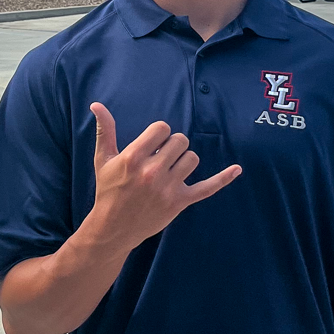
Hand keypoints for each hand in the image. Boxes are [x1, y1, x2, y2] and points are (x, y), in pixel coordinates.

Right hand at [86, 102, 240, 251]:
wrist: (113, 228)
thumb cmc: (108, 190)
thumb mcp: (103, 160)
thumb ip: (105, 131)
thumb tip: (96, 105)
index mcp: (134, 158)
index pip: (162, 128)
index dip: (159, 133)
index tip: (152, 143)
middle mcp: (152, 172)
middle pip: (180, 141)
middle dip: (172, 146)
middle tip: (160, 158)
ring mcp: (168, 188)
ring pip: (192, 159)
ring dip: (183, 161)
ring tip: (169, 170)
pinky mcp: (180, 202)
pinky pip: (207, 188)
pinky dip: (223, 178)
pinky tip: (237, 169)